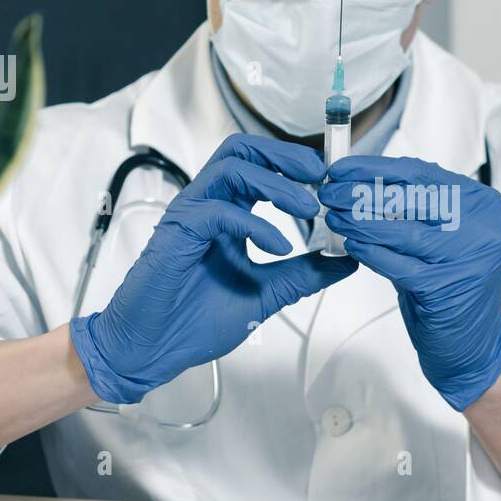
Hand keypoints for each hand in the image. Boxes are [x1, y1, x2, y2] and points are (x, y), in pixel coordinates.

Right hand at [71, 134, 357, 403]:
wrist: (154, 349)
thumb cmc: (195, 320)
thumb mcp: (267, 293)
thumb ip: (304, 275)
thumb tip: (347, 260)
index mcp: (229, 214)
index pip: (261, 166)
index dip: (296, 164)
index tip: (331, 180)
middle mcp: (209, 206)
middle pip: (244, 151)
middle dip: (286, 155)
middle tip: (321, 176)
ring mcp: (191, 215)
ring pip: (232, 168)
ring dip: (276, 183)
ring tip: (307, 210)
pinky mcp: (178, 232)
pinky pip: (219, 211)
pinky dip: (255, 225)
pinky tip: (277, 248)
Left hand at [319, 155, 500, 410]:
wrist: (472, 344)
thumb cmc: (449, 286)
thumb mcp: (439, 237)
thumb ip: (411, 208)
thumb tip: (360, 182)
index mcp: (479, 203)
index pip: (420, 173)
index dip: (375, 169)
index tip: (343, 169)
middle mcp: (480, 227)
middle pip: (410, 197)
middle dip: (362, 192)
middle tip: (330, 193)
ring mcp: (467, 258)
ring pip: (402, 230)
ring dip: (360, 222)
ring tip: (334, 218)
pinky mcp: (446, 288)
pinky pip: (397, 264)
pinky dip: (370, 253)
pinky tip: (351, 247)